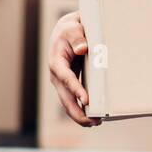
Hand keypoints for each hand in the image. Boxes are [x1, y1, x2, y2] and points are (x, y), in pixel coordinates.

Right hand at [47, 10, 101, 127]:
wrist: (66, 31)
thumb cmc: (70, 29)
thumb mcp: (73, 28)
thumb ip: (77, 37)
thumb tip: (82, 48)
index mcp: (56, 62)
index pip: (66, 78)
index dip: (75, 90)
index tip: (86, 101)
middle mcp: (57, 76)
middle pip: (65, 98)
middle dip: (78, 112)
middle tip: (93, 121)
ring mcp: (62, 83)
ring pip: (68, 103)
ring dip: (80, 115)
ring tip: (95, 123)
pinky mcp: (69, 85)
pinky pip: (73, 101)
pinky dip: (81, 110)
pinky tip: (93, 117)